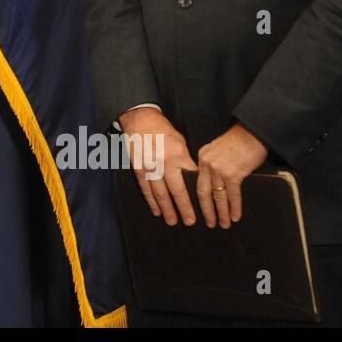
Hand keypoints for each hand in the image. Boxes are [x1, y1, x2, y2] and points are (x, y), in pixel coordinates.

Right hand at [118, 107, 198, 226]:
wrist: (140, 119)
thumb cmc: (162, 130)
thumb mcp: (180, 142)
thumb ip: (185, 160)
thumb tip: (192, 178)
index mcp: (178, 155)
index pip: (191, 179)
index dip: (198, 194)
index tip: (204, 207)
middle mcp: (164, 162)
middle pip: (176, 191)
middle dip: (184, 208)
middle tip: (189, 222)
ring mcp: (149, 166)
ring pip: (159, 193)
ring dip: (166, 209)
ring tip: (172, 221)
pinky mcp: (138, 167)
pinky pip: (145, 187)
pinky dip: (150, 201)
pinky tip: (156, 210)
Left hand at [195, 124, 268, 228]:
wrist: (253, 131)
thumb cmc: (239, 141)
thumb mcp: (218, 150)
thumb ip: (211, 163)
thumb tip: (213, 182)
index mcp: (202, 157)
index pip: (196, 182)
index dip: (198, 199)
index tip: (199, 211)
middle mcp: (207, 163)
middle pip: (203, 193)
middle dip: (207, 211)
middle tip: (210, 224)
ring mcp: (219, 169)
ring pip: (218, 196)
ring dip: (221, 212)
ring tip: (224, 224)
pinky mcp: (234, 173)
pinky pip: (232, 195)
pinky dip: (234, 207)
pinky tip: (235, 216)